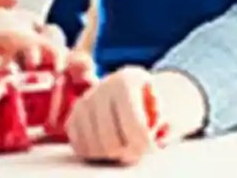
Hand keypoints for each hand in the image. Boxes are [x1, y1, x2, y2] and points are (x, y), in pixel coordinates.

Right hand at [65, 67, 201, 164]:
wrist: (132, 91)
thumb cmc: (149, 102)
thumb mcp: (163, 105)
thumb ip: (163, 121)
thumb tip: (159, 138)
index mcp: (126, 81)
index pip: (135, 126)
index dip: (145, 145)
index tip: (151, 148)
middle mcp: (100, 89)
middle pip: (111, 142)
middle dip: (128, 153)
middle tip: (138, 150)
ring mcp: (83, 103)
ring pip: (94, 148)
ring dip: (112, 155)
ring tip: (125, 144)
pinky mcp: (72, 117)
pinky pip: (80, 147)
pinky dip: (95, 153)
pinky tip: (109, 145)